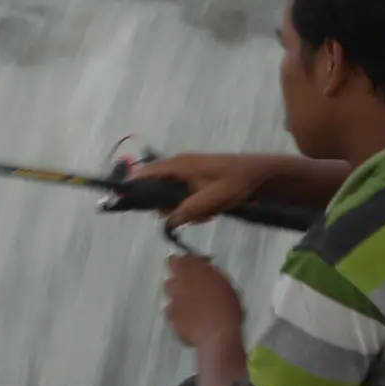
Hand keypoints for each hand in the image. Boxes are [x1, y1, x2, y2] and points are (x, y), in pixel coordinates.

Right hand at [133, 153, 280, 227]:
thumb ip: (187, 210)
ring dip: (184, 209)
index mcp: (180, 165)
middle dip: (167, 206)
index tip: (120, 199)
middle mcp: (180, 166)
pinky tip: (210, 212)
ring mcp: (190, 172)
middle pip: (157, 188)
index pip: (146, 172)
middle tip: (183, 217)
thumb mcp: (211, 199)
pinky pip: (186, 196)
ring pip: (173, 195)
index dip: (131, 185)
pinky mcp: (199, 180)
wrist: (264, 175)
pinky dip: (194, 207)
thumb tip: (167, 221)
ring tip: (205, 215)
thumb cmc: (237, 183)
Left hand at [164, 255, 244, 349]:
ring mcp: (172, 301)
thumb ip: (211, 275)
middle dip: (180, 280)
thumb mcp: (225, 285)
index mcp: (194, 273)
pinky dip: (178, 315)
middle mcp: (179, 284)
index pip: (181, 259)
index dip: (186, 262)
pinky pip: (171, 312)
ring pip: (170, 294)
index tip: (193, 266)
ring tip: (192, 306)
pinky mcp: (170, 317)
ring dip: (178, 297)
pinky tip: (190, 320)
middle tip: (193, 288)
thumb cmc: (228, 308)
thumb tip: (206, 269)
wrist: (217, 334)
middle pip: (172, 277)